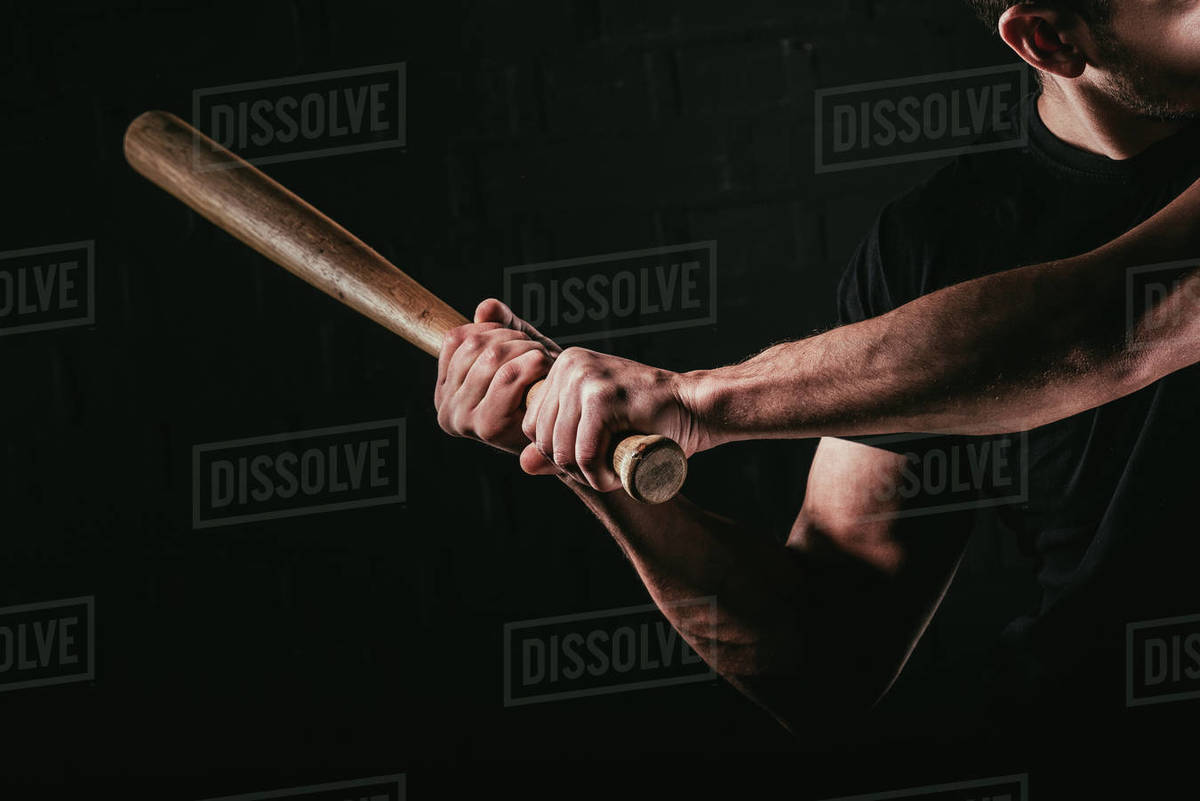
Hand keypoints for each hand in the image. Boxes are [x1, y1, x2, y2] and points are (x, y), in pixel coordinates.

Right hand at [434, 298, 559, 453]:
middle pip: (476, 346)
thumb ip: (500, 324)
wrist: (567, 426)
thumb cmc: (539, 384)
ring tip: (542, 360)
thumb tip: (485, 307)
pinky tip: (545, 370)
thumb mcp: (516, 348)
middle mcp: (445, 410)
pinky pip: (508, 376)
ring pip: (493, 358)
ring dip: (527, 349)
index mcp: (444, 391)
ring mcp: (463, 421)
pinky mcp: (488, 427)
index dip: (491, 329)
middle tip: (536, 351)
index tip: (516, 340)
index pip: (456, 338)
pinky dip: (533, 363)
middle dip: (514, 338)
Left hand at [519, 346, 705, 492]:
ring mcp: (585, 378)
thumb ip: (561, 441)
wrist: (695, 406)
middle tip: (601, 470)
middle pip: (541, 438)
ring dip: (585, 475)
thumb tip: (524, 466)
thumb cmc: (650, 419)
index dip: (556, 453)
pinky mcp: (602, 398)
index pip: (532, 424)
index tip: (588, 459)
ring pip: (561, 449)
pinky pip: (584, 453)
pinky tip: (616, 476)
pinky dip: (598, 475)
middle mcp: (570, 365)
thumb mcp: (597, 426)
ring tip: (611, 472)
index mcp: (565, 366)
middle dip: (569, 466)